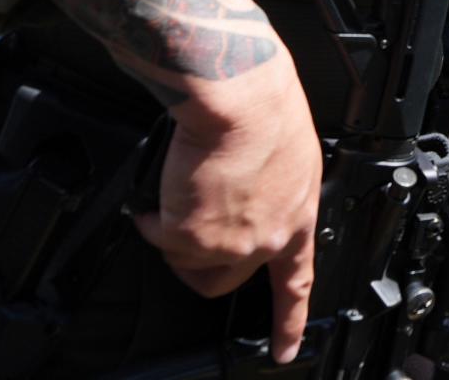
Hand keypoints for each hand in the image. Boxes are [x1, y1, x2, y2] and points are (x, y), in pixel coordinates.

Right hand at [43, 0, 323, 364]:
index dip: (289, 322)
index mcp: (298, 218)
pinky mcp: (190, 235)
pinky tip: (158, 191)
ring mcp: (229, 244)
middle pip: (223, 279)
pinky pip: (158, 234)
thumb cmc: (265, 108)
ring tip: (174, 197)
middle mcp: (266, 241)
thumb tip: (250, 196)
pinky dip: (151, 214)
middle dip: (198, 261)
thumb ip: (273, 189)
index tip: (286, 350)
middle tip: (185, 229)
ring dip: (172, 233)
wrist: (239, 97)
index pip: (297, 284)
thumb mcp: (291, 155)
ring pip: (185, 260)